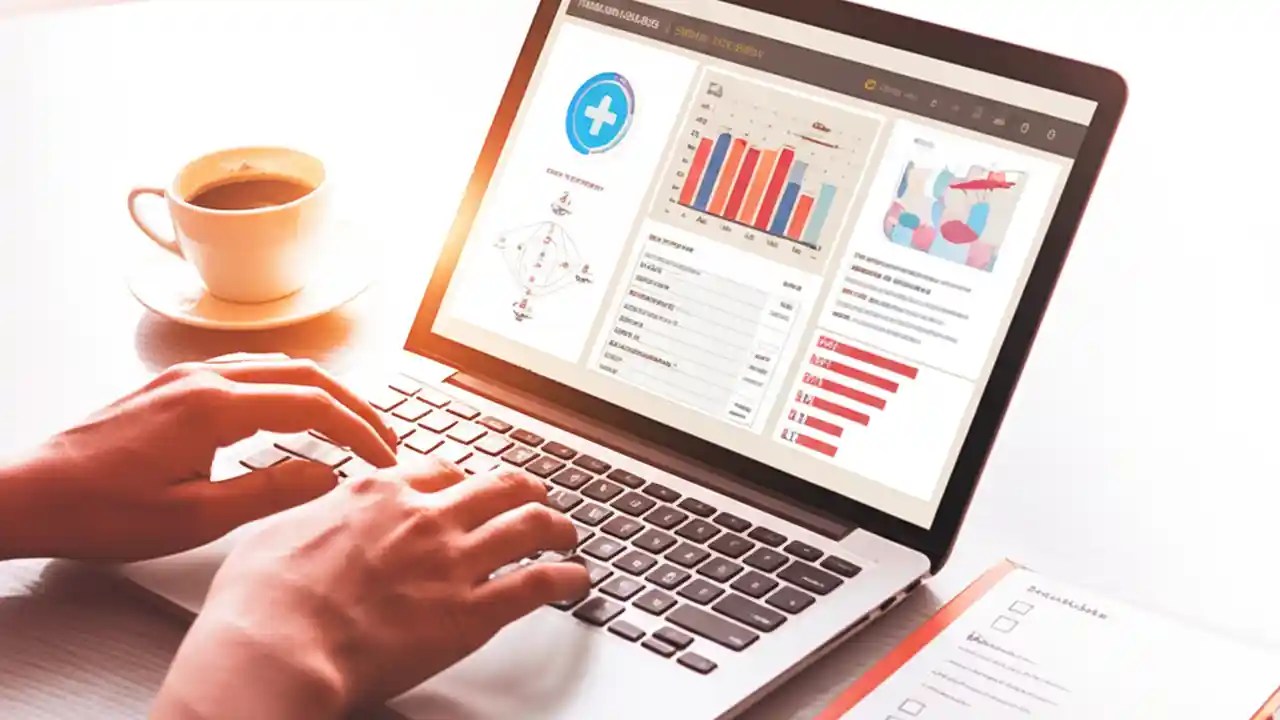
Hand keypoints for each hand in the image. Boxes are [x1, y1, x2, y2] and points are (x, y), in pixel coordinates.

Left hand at [0, 354, 397, 561]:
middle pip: (304, 374)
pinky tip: (292, 411)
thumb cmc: (100, 512)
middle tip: (385, 436)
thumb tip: (327, 476)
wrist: (28, 496)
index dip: (359, 430)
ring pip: (276, 366)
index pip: (313, 405)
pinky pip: (246, 371)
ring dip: (322, 391)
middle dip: (353, 404)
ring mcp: (184, 377)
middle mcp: (203, 379)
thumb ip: (271, 492)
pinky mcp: (170, 386)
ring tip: (350, 424)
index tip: (385, 456)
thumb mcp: (195, 517)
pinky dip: (286, 387)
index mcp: (214, 407)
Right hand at [152, 460, 590, 719]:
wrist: (275, 649)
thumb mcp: (275, 530)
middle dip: (524, 489)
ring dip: (556, 526)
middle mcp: (426, 517)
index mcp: (379, 492)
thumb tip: (314, 507)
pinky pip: (537, 584)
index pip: (440, 470)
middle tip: (535, 496)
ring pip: (529, 524)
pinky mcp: (471, 613)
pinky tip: (576, 579)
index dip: (461, 479)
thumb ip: (310, 512)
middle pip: (497, 486)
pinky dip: (565, 578)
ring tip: (568, 533)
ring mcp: (454, 562)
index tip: (467, 488)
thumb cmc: (262, 601)